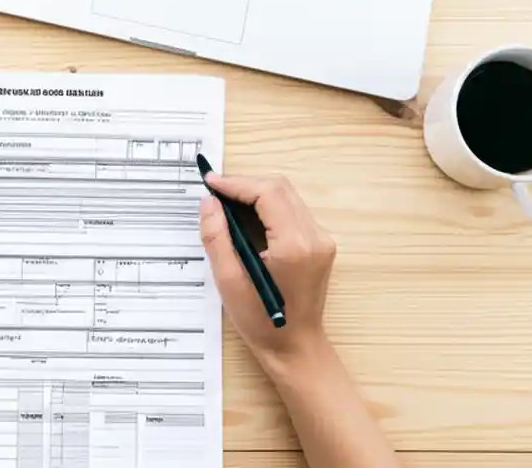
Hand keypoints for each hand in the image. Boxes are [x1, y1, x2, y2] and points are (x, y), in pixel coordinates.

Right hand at [199, 172, 335, 367]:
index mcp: (294, 246)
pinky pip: (292, 211)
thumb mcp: (229, 282)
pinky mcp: (320, 244)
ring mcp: (322, 240)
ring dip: (256, 193)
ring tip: (226, 203)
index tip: (210, 183)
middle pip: (280, 188)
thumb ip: (217, 238)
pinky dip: (268, 206)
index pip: (268, 193)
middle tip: (215, 192)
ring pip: (287, 196)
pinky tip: (246, 217)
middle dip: (245, 184)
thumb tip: (209, 204)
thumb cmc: (263, 323)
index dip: (237, 183)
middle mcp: (315, 238)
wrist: (295, 348)